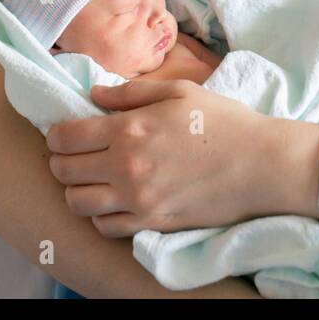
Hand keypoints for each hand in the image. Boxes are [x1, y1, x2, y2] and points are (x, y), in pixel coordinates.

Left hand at [46, 78, 275, 236]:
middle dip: (61, 160)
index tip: (66, 133)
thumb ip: (130, 93)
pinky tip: (113, 200)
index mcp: (129, 130)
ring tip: (92, 178)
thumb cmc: (223, 122)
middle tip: (75, 154)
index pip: (65, 137)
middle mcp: (126, 168)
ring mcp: (138, 200)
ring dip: (77, 189)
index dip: (57, 134)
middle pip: (64, 170)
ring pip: (77, 203)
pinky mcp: (152, 224)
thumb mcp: (177, 92)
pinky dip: (100, 215)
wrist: (261, 164)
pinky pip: (105, 227)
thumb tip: (94, 94)